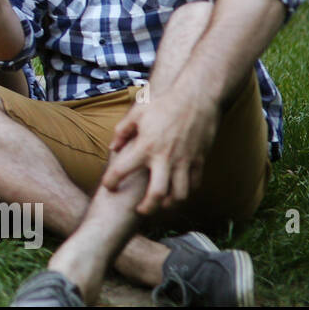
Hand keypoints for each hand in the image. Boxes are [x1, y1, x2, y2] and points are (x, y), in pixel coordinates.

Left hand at [101, 87, 220, 214]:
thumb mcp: (137, 113)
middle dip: (148, 208)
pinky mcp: (199, 160)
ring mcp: (184, 161)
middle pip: (157, 195)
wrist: (197, 98)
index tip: (109, 187)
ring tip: (161, 205)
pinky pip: (194, 184)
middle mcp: (165, 158)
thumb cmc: (164, 104)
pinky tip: (178, 191)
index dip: (111, 182)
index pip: (121, 171)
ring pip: (180, 194)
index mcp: (145, 146)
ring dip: (169, 204)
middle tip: (141, 211)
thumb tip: (112, 148)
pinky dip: (186, 192)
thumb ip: (122, 132)